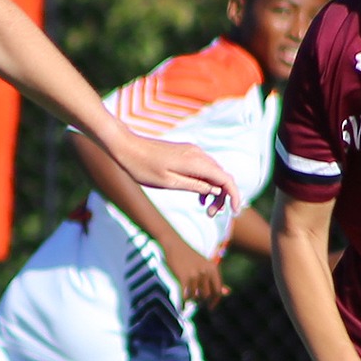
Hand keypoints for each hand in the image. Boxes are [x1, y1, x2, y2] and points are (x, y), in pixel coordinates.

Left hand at [110, 136, 242, 215]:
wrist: (126, 146)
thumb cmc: (142, 167)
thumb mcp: (168, 182)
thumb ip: (194, 185)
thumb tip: (216, 190)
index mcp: (195, 161)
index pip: (225, 179)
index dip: (234, 196)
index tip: (235, 213)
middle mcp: (197, 154)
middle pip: (222, 176)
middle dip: (223, 197)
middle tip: (211, 214)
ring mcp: (191, 151)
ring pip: (213, 172)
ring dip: (214, 190)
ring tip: (206, 208)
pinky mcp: (185, 152)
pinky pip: (203, 168)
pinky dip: (206, 182)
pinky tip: (200, 196)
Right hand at [159, 238, 227, 306]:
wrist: (175, 245)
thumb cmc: (190, 256)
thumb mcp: (205, 266)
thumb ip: (216, 279)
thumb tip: (228, 293)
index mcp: (213, 268)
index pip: (218, 290)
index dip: (215, 301)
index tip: (210, 307)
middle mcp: (205, 272)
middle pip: (207, 295)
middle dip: (202, 301)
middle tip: (196, 301)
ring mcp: (194, 275)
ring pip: (196, 296)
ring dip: (192, 299)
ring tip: (188, 296)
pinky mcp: (183, 277)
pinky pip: (186, 296)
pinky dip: (184, 302)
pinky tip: (183, 304)